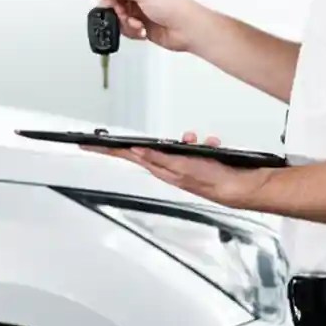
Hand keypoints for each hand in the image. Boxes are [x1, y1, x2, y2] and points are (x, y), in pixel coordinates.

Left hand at [84, 131, 274, 208]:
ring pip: (166, 147)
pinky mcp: (192, 163)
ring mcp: (178, 165)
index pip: (126, 155)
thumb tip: (136, 151)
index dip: (105, 149)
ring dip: (179, 140)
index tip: (85, 144)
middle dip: (127, 144)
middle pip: (137, 151)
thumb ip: (159, 158)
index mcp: (159, 167)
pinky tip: (208, 143)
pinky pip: (188, 148)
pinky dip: (198, 144)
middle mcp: (165, 167)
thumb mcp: (183, 167)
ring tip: (193, 138)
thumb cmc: (213, 181)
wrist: (240, 187)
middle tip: (101, 140)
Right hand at [88, 0, 207, 52]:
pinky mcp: (138, 22)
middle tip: (122, 10)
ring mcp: (137, 7)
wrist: (188, 30)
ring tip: (136, 23)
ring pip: (115, 13)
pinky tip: (141, 30)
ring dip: (123, 21)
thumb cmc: (174, 6)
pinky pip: (123, 26)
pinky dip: (130, 30)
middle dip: (113, 7)